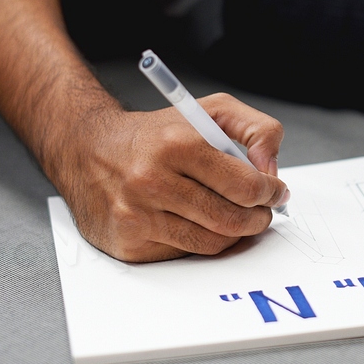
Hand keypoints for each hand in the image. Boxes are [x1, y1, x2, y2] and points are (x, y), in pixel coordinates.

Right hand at [51, 93, 289, 262]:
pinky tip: (198, 223)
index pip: (245, 185)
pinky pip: (185, 253)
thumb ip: (256, 129)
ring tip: (236, 217)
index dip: (270, 193)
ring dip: (235, 234)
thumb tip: (271, 171)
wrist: (88, 149)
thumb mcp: (210, 110)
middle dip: (258, 218)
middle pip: (231, 219)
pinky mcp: (129, 242)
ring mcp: (138, 215)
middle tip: (262, 211)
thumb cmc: (156, 133)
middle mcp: (152, 180)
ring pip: (212, 243)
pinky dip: (201, 242)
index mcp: (177, 143)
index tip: (275, 192)